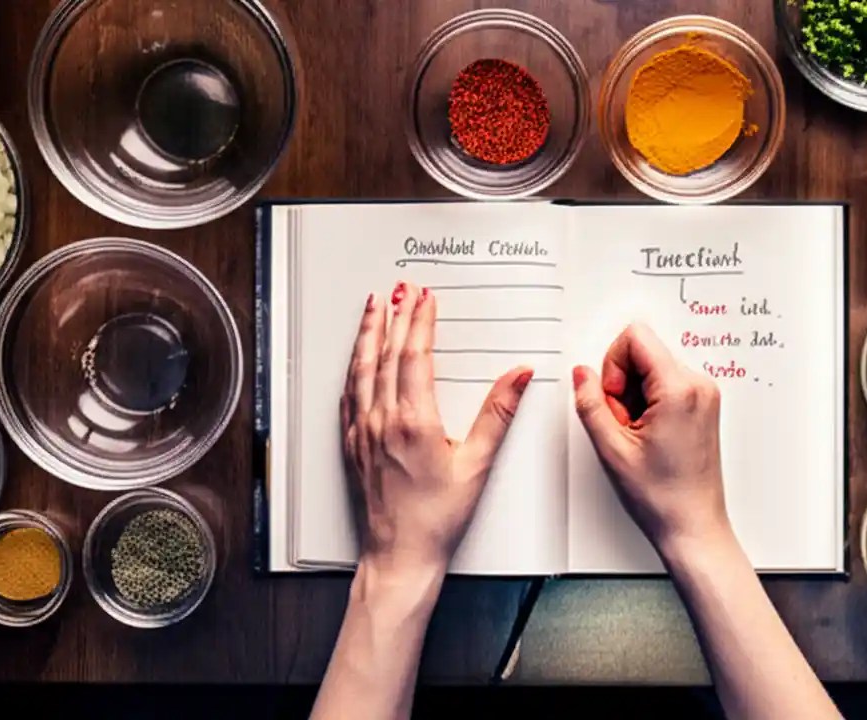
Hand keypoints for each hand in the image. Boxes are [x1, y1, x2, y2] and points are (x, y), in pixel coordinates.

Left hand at [340, 282, 532, 576]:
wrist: (400, 554)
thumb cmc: (437, 518)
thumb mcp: (477, 464)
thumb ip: (498, 414)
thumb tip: (518, 377)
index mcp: (413, 422)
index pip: (415, 357)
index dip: (420, 323)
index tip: (426, 299)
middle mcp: (382, 422)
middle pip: (386, 356)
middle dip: (396, 318)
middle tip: (402, 290)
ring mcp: (362, 432)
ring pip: (361, 370)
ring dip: (368, 335)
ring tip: (374, 308)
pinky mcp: (352, 444)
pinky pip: (348, 395)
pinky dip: (354, 368)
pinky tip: (357, 359)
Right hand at [572, 323, 728, 556]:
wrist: (692, 525)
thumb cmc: (663, 496)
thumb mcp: (612, 448)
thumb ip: (590, 403)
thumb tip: (582, 374)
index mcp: (680, 389)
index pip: (636, 337)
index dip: (613, 364)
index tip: (614, 399)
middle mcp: (698, 384)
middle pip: (644, 351)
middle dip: (623, 382)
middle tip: (624, 422)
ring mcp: (703, 394)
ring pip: (652, 368)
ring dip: (634, 394)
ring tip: (637, 432)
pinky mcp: (701, 404)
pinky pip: (664, 384)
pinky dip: (648, 402)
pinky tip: (647, 433)